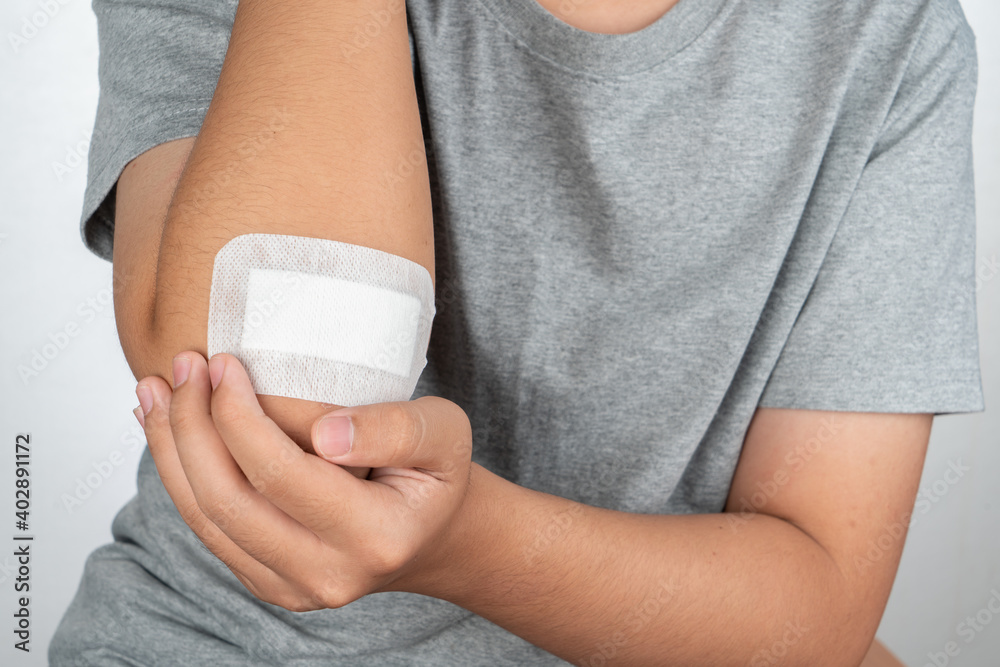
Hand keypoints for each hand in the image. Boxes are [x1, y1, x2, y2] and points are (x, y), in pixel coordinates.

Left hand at [133, 351, 472, 610]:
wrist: (431, 533)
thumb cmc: (436, 473)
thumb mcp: (444, 433)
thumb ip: (394, 430)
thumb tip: (325, 433)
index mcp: (377, 537)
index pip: (282, 475)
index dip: (238, 416)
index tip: (224, 362)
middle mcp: (329, 576)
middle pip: (229, 503)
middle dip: (191, 427)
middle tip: (182, 367)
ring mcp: (293, 588)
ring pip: (206, 521)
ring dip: (171, 451)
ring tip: (156, 392)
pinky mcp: (268, 583)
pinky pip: (210, 531)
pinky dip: (181, 477)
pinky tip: (169, 431)